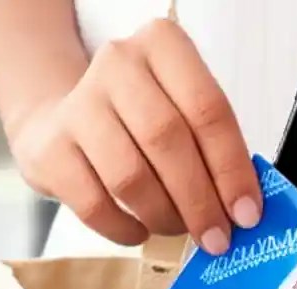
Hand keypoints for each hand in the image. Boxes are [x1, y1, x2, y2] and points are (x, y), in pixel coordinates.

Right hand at [5, 19, 261, 253]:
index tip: (247, 213)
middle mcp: (117, 64)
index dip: (231, 168)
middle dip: (199, 199)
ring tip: (176, 229)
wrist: (58, 121)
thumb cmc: (133, 118)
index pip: (207, 109)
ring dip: (162, 215)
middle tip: (216, 237)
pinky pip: (93, 204)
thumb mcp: (176, 106)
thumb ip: (210, 145)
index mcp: (161, 44)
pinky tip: (138, 232)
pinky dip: (123, 228)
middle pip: (167, 140)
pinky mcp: (50, 150)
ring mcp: (77, 106)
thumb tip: (242, 207)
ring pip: (130, 175)